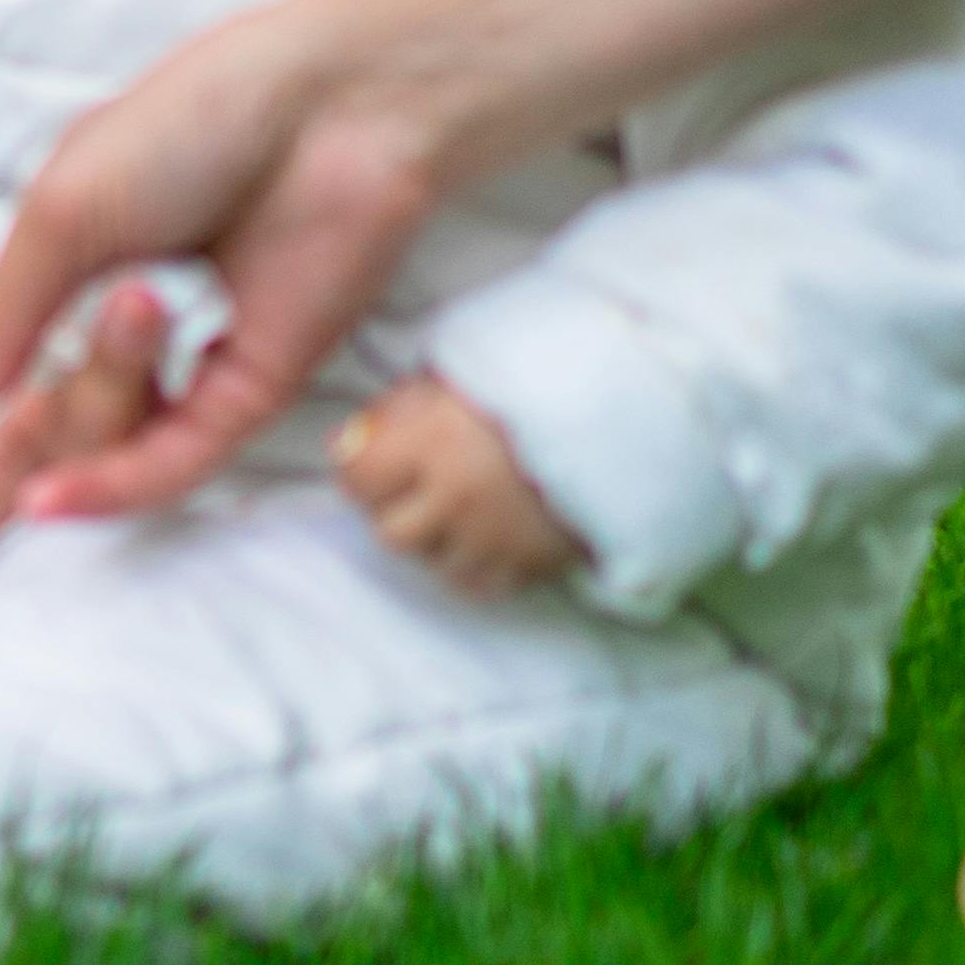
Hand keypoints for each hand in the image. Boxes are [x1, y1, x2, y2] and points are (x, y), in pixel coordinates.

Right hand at [0, 10, 458, 554]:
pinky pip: (169, 463)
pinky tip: (48, 504)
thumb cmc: (193, 123)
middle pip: (28, 442)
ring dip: (94, 393)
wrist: (331, 107)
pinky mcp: (250, 394)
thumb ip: (0, 324)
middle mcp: (121, 330)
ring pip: (95, 441)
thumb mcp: (60, 218)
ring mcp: (186, 367)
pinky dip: (108, 486)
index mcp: (66, 269)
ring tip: (147, 298)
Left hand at [332, 375, 584, 598]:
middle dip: (396, 513)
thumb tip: (347, 441)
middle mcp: (458, 496)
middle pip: (390, 534)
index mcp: (434, 441)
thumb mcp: (456, 379)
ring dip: (437, 543)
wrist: (617, 419)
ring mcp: (494, 537)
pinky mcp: (529, 564)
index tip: (375, 463)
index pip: (357, 480)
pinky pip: (480, 586)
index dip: (361, 472)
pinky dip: (476, 565)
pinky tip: (487, 535)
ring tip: (458, 511)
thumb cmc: (526, 390)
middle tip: (417, 491)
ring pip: (434, 565)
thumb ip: (399, 409)